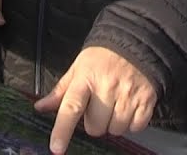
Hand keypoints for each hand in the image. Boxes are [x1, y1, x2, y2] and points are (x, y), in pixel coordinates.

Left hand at [34, 46, 156, 154]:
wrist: (136, 42)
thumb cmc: (103, 57)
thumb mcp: (78, 68)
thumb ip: (60, 90)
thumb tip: (40, 107)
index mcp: (86, 78)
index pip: (71, 108)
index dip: (63, 130)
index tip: (57, 148)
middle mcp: (107, 86)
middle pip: (95, 127)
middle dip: (94, 121)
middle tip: (99, 105)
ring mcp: (128, 94)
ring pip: (115, 130)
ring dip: (113, 122)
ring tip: (115, 103)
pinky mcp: (146, 99)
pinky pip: (135, 127)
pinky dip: (131, 122)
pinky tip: (128, 106)